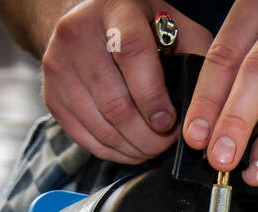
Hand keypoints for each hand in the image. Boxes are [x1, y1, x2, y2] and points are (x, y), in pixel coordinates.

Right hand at [42, 0, 212, 163]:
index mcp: (114, 11)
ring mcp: (59, 67)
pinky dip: (112, 152)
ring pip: (101, 128)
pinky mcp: (51, 95)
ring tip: (152, 148)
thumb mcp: (170, 23)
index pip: (132, 56)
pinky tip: (130, 148)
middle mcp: (79, 36)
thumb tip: (206, 104)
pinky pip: (85, 138)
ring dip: (133, 149)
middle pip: (115, 104)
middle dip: (148, 136)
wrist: (84, 20)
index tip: (169, 124)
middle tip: (166, 143)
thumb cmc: (135, 23)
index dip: (153, 98)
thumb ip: (192, 55)